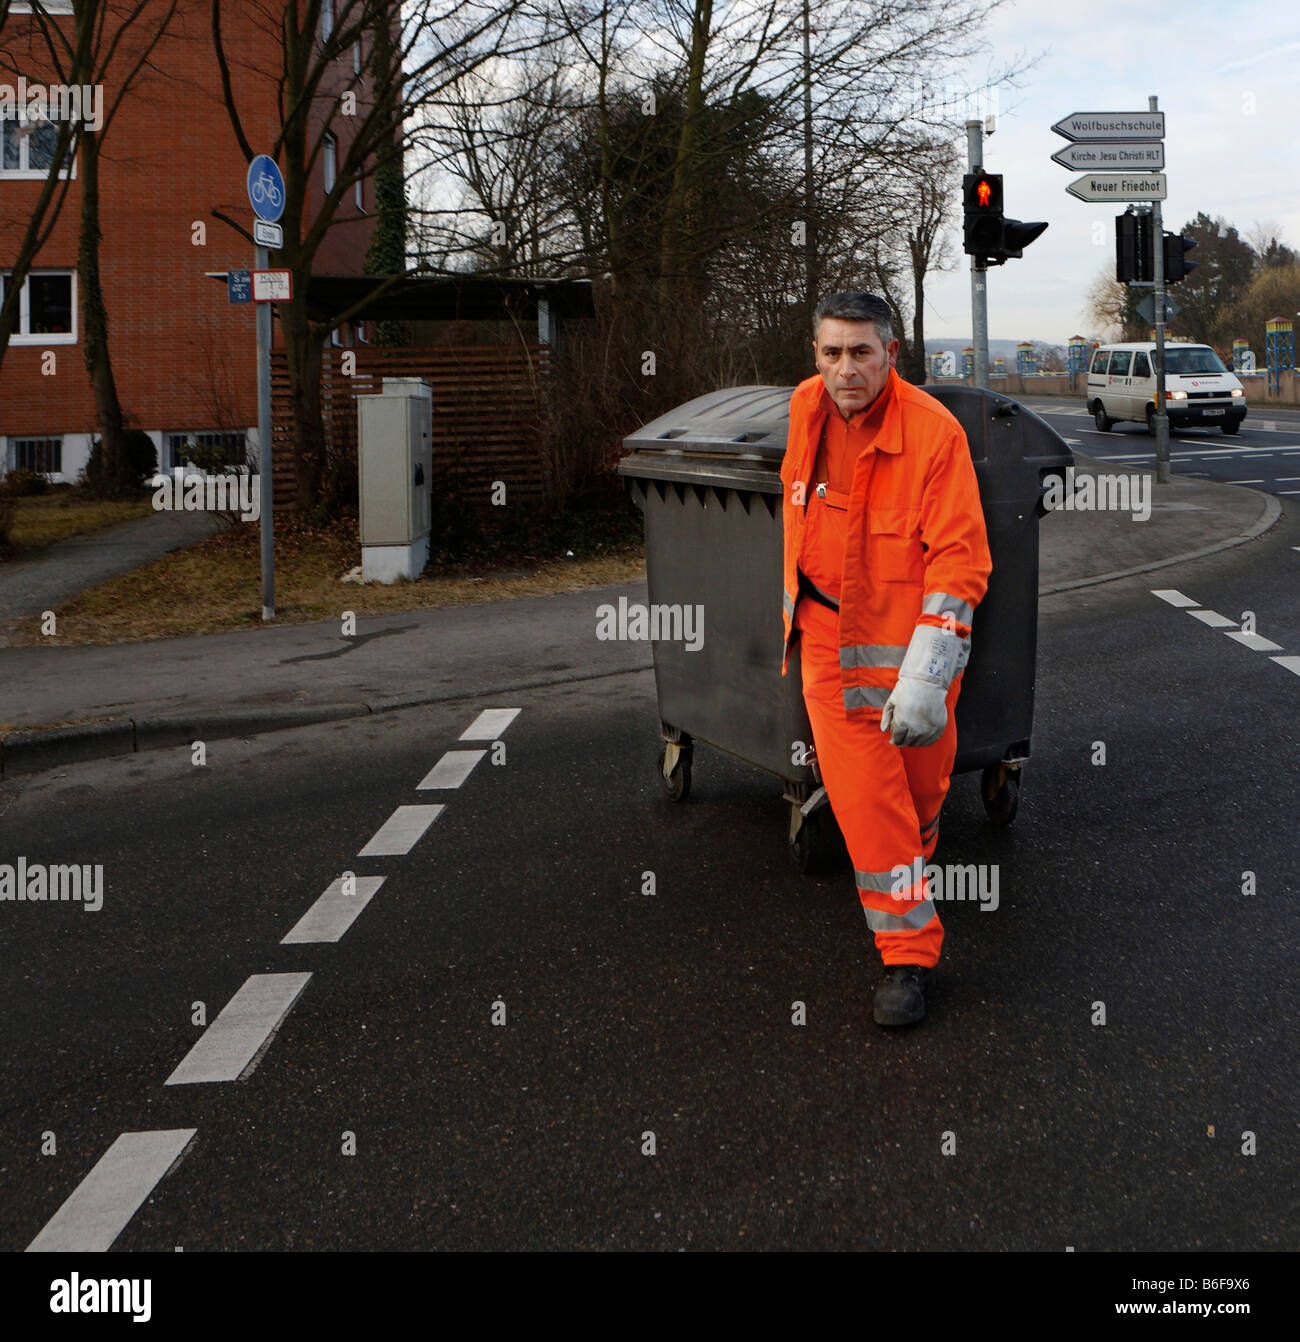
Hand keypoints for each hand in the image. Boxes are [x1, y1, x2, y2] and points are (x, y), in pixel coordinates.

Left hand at [880, 625, 962, 747]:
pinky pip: (931, 741)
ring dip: (913, 742)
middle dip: (902, 741)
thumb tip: (884, 730)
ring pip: (918, 743)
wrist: (928, 681)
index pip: (897, 737)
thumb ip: (886, 717)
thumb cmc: (907, 689)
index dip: (894, 739)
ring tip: (910, 737)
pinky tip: (921, 738)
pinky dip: (925, 741)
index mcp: (902, 721)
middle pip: (907, 742)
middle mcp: (916, 728)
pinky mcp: (939, 727)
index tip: (894, 738)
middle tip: (901, 739)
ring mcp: (929, 728)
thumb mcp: (892, 701)